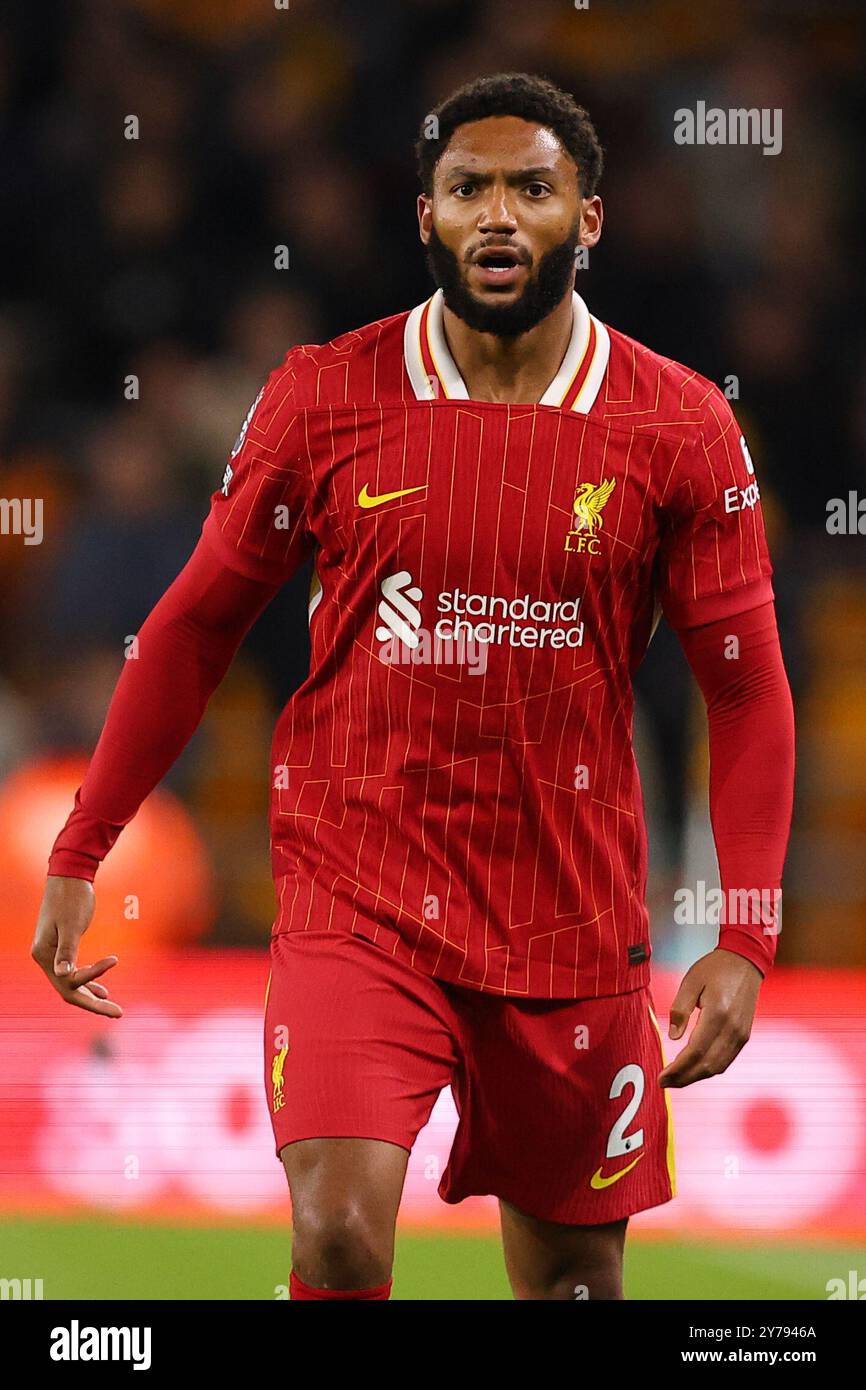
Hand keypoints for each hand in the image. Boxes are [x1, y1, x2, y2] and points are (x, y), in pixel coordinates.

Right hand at [31, 875, 122, 1017]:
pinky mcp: (62, 948)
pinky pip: (73, 974)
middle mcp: (45, 958)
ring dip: (92, 996)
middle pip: (69, 991)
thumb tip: (63, 975)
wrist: (69, 876)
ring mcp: (52, 955)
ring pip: (72, 985)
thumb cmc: (72, 897)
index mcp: (44, 954)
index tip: (115, 959)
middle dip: (94, 1004)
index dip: (93, 977)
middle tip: (119, 1013)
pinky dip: (89, 982)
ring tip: (113, 1008)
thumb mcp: (72, 924)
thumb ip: (68, 950)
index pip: (69, 981)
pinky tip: (102, 990)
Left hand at [658, 948, 760, 1088]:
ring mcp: (741, 1034)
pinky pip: (726, 1060)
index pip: (695, 1051)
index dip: (678, 1068)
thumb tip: (673, 1037)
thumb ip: (680, 1009)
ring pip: (718, 1066)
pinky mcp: (744, 1035)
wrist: (745, 961)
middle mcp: (733, 1029)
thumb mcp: (690, 981)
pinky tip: (695, 1070)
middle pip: (707, 1065)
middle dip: (684, 1078)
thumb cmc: (715, 968)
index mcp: (718, 1014)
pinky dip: (709, 1069)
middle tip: (664, 1083)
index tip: (662, 1076)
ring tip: (676, 1080)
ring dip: (696, 1077)